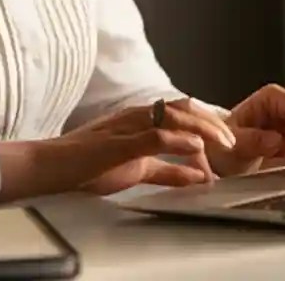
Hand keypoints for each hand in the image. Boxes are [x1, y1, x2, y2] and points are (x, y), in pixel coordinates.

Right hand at [0, 98, 236, 200]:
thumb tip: (200, 176)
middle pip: (185, 107)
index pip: (184, 110)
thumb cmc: (88, 165)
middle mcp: (137, 115)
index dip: (210, 121)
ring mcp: (127, 126)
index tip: (230, 137)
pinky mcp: (118, 143)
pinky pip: (153, 135)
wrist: (50, 167)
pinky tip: (194, 147)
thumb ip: (168, 171)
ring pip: (173, 115)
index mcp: (141, 119)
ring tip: (222, 143)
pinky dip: (177, 139)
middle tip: (234, 141)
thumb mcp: (138, 169)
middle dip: (214, 122)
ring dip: (202, 128)